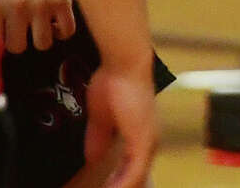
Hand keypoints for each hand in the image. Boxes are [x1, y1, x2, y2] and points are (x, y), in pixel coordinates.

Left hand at [0, 0, 75, 52]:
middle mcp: (18, 6)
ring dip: (44, 37)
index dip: (9, 38)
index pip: (0, 40)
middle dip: (24, 42)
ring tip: (45, 25)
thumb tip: (2, 44)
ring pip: (43, 44)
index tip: (16, 31)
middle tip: (29, 31)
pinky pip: (66, 31)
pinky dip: (63, 31)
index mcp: (0, 4)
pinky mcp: (62, 0)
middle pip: (18, 47)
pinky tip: (58, 21)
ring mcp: (41, 4)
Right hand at [83, 60, 158, 187]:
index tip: (105, 186)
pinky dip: (122, 184)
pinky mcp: (143, 141)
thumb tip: (91, 156)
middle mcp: (148, 140)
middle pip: (136, 176)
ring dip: (120, 187)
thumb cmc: (114, 79)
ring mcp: (148, 141)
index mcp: (139, 133)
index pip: (131, 166)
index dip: (118, 179)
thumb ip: (97, 137)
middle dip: (119, 185)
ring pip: (136, 177)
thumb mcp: (100, 116)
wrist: (123, 64)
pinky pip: (134, 172)